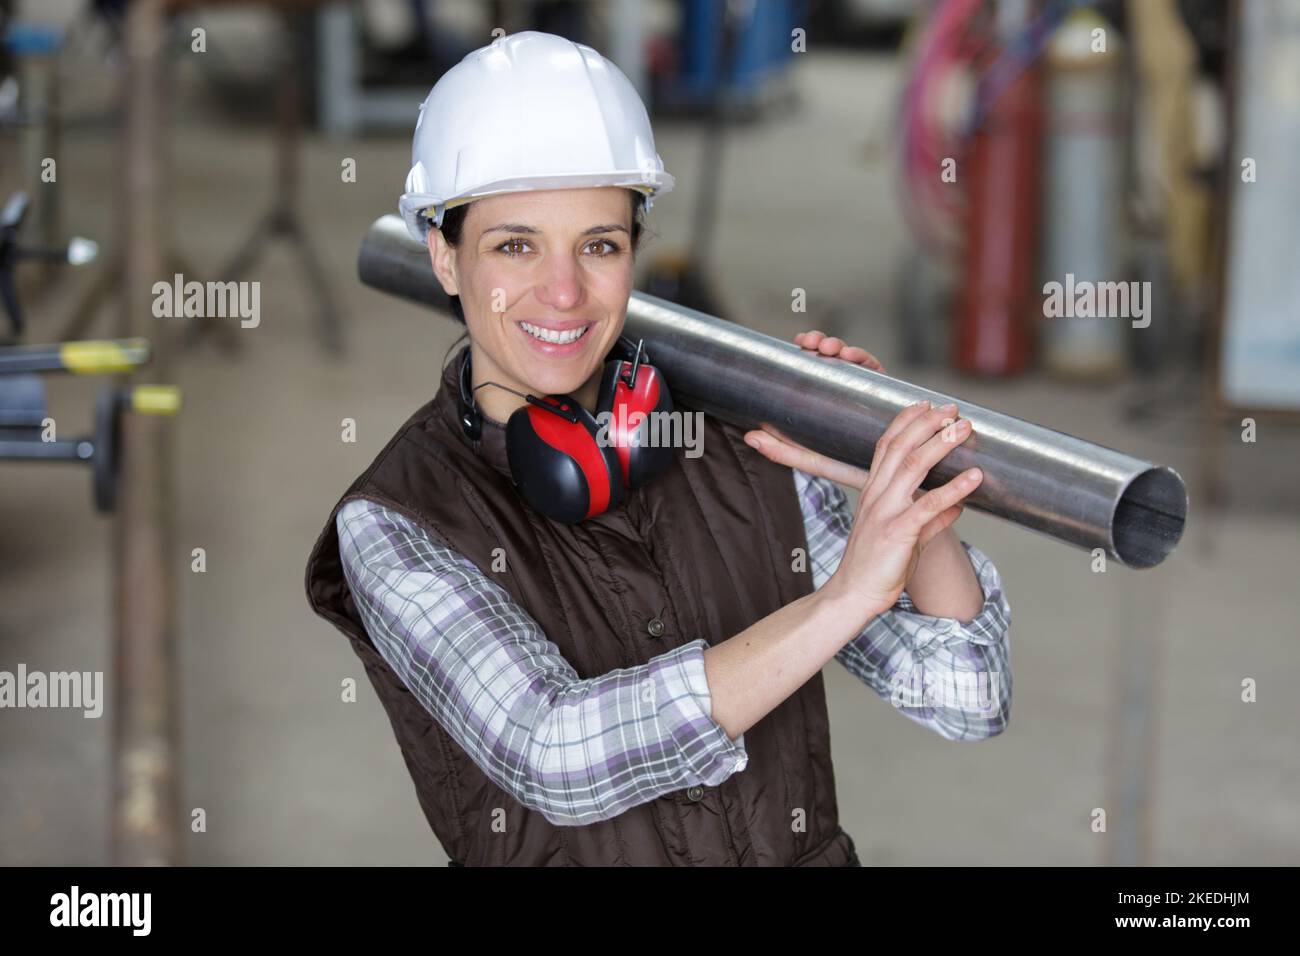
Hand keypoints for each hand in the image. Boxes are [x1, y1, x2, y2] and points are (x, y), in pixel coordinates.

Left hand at [743, 330, 886, 489]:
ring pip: (853, 359)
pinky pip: (876, 370)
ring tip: (829, 348)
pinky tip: (852, 357)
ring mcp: (869, 390)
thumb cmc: (854, 470)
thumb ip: (783, 451)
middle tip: (810, 343)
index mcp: (830, 400)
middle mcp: (849, 391)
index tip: (797, 342)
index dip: (807, 350)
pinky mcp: (887, 392)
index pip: (816, 367)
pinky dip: (864, 359)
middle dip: (821, 342)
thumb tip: (749, 437)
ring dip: (840, 346)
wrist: (898, 480)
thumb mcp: (814, 460)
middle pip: (833, 358)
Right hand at [820, 400, 982, 618]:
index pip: (887, 445)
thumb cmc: (878, 565)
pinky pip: (928, 505)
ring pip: (913, 466)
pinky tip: (974, 478)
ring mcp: (885, 512)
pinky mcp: (897, 533)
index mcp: (873, 491)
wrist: (854, 594)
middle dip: (927, 423)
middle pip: (900, 447)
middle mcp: (876, 495)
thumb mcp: (906, 535)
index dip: (906, 421)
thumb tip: (959, 505)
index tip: (926, 404)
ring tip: (964, 429)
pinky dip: (954, 489)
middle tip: (952, 409)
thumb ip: (932, 518)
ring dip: (941, 444)